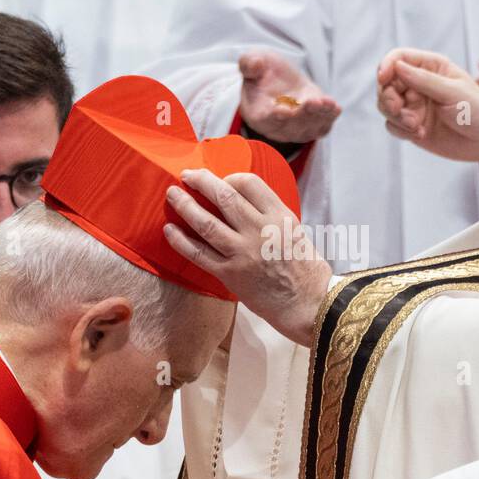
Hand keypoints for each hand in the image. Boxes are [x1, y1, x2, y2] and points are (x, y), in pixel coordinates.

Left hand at [164, 168, 331, 348]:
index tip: (221, 181)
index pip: (248, 183)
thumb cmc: (304, 267)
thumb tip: (241, 200)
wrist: (308, 303)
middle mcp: (259, 230)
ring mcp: (242, 253)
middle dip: (201, 181)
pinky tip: (170, 229)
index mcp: (278, 216)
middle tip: (187, 175)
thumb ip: (269, 214)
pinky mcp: (230, 274)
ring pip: (206, 223)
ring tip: (172, 194)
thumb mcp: (294, 229)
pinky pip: (198, 253)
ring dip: (185, 205)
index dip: (229, 177)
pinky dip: (180, 240)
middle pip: (223, 196)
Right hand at [238, 51, 340, 143]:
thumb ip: (250, 64)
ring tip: (327, 103)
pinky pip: (321, 127)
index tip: (282, 111)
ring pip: (308, 128)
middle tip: (313, 102)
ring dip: (319, 116)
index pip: (265, 119)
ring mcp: (296, 130)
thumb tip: (253, 65)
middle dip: (303, 115)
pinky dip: (329, 119)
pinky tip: (335, 108)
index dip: (274, 116)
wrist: (281, 81)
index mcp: (257, 113)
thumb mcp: (253, 62)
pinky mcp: (313, 126)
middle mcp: (276, 126)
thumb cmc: (264, 72)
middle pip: (290, 126)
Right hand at [377, 48, 478, 164]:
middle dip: (388, 97)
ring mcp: (414, 105)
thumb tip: (396, 66)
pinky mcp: (411, 125)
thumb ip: (424, 80)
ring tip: (414, 126)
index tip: (383, 78)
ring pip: (386, 105)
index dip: (387, 65)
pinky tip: (420, 134)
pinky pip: (392, 125)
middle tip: (397, 109)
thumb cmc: (478, 111)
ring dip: (394, 116)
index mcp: (431, 66)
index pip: (399, 57)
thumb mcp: (453, 92)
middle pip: (387, 83)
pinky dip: (400, 130)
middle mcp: (418, 83)